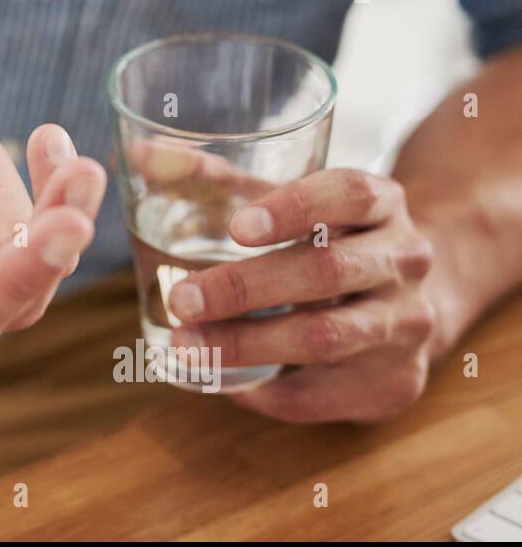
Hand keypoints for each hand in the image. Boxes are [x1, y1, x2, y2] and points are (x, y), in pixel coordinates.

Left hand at [167, 168, 436, 422]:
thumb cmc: (321, 240)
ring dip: (246, 344)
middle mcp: (404, 260)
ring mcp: (407, 324)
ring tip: (184, 345)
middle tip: (180, 299)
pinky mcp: (396, 382)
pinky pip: (325, 392)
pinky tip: (224, 382)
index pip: (350, 194)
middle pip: (328, 272)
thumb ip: (214, 177)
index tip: (237, 226)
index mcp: (381, 203)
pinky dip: (268, 391)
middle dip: (245, 289)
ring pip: (327, 336)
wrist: (402, 301)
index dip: (294, 208)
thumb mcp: (282, 201)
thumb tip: (138, 154)